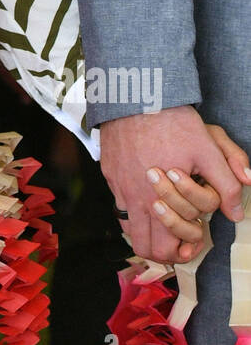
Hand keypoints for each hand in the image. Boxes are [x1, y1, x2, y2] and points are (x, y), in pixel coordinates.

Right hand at [100, 105, 246, 265]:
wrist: (134, 95)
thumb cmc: (172, 121)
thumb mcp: (208, 148)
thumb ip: (225, 182)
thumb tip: (235, 212)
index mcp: (160, 198)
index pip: (170, 243)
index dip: (189, 244)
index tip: (198, 235)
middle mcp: (135, 198)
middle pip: (146, 247)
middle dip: (166, 250)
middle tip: (181, 240)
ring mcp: (119, 187)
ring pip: (129, 231)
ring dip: (148, 233)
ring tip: (165, 223)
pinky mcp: (109, 174)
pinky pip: (119, 205)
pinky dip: (134, 211)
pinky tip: (149, 196)